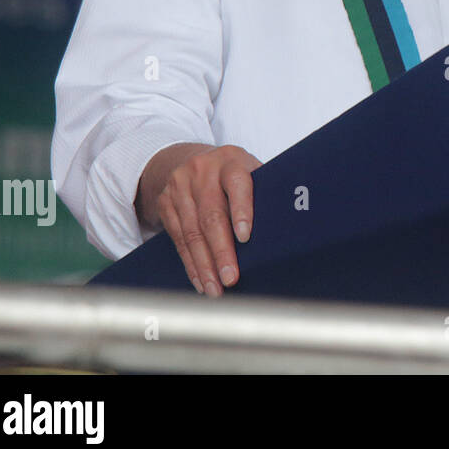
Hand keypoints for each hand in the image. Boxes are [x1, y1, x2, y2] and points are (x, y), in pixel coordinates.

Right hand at [136, 143, 260, 296]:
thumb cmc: (232, 173)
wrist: (191, 160)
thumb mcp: (249, 170)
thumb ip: (261, 192)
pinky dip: (190, 263)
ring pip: (191, 232)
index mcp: (231, 161)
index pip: (238, 185)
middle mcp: (203, 171)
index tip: (245, 238)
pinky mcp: (165, 203)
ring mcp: (180, 187)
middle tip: (230, 277)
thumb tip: (283, 228)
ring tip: (215, 288)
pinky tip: (200, 279)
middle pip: (211, 216)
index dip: (242, 211)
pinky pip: (177, 238)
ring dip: (204, 265)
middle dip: (221, 251)